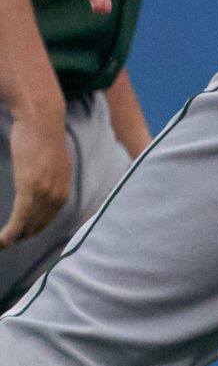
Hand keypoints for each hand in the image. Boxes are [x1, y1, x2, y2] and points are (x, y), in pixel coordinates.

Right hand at [0, 101, 69, 248]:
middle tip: (8, 242)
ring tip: (2, 245)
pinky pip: (20, 217)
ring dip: (14, 237)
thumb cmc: (42, 138)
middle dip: (23, 235)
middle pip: (39, 224)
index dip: (35, 228)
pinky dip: (11, 232)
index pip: (49, 217)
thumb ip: (51, 177)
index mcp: (64, 188)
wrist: (41, 121)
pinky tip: (2, 241)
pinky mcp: (30, 188)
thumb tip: (44, 185)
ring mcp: (45, 193)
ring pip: (28, 224)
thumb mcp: (53, 163)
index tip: (23, 235)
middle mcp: (58, 194)